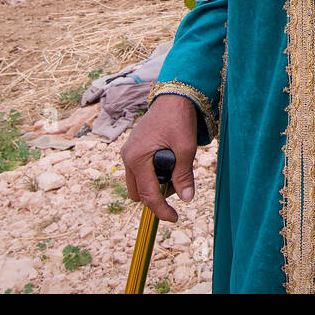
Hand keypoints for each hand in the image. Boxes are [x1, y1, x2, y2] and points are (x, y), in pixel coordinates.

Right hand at [121, 94, 198, 222]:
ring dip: (154, 185)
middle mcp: (128, 157)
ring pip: (137, 183)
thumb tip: (187, 199)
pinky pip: (139, 171)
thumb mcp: (186, 148)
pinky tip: (169, 163)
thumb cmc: (179, 119)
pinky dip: (152, 174)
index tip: (174, 218)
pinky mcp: (134, 149)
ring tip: (176, 169)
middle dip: (156, 196)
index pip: (148, 195)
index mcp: (138, 158)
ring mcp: (129, 152)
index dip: (161, 210)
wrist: (174, 96)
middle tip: (178, 185)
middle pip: (137, 193)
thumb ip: (184, 175)